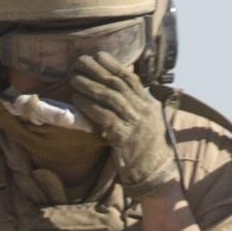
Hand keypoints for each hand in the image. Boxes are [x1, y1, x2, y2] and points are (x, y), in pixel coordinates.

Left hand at [61, 58, 182, 210]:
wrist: (157, 175)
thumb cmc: (148, 151)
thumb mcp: (148, 124)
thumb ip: (136, 108)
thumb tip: (117, 93)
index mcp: (149, 105)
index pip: (131, 79)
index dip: (114, 64)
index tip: (98, 54)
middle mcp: (144, 111)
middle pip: (118, 84)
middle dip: (97, 70)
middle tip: (80, 61)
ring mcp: (135, 124)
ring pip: (110, 97)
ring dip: (90, 86)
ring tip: (74, 78)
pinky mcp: (124, 138)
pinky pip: (104, 117)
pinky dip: (90, 106)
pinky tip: (78, 100)